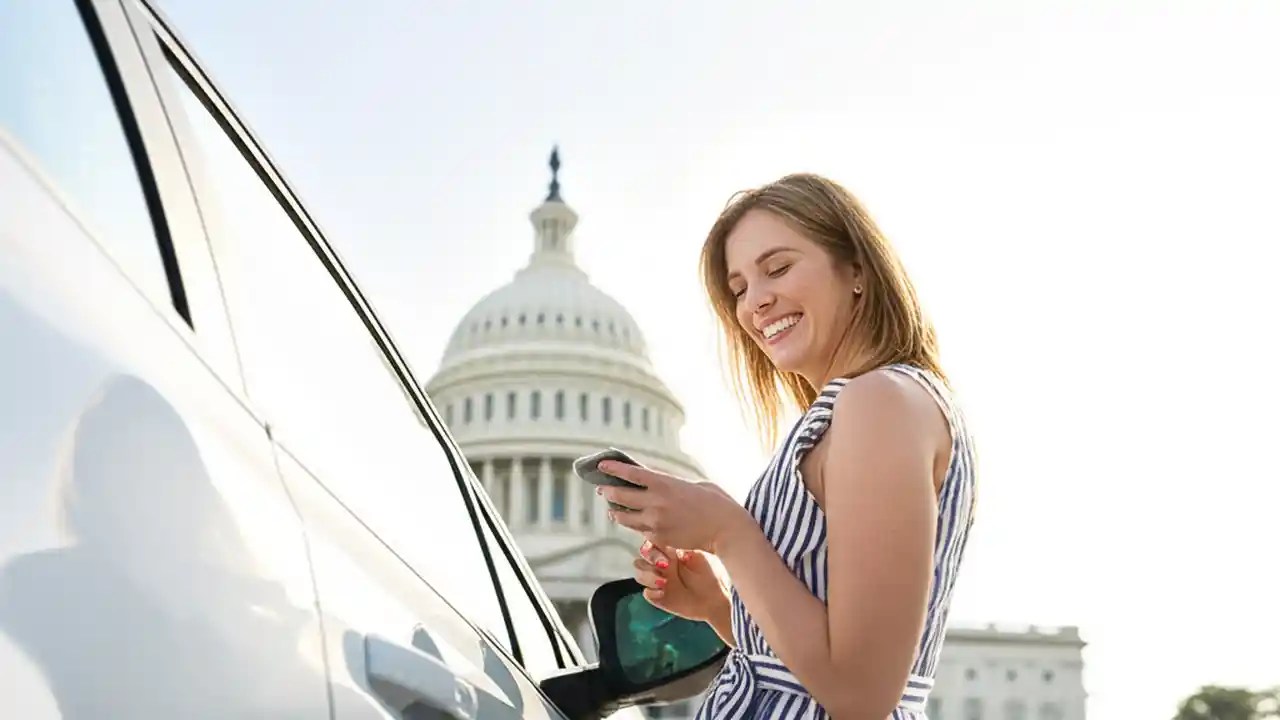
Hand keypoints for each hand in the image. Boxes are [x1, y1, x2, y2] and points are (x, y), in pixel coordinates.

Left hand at [597, 461, 752, 553]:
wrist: (725, 528)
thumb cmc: (715, 502)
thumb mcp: (692, 484)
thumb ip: (672, 484)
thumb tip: (658, 484)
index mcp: (664, 483)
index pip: (630, 473)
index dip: (613, 468)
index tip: (602, 465)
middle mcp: (656, 501)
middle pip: (620, 495)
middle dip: (608, 492)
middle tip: (603, 489)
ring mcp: (655, 521)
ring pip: (624, 517)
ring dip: (617, 512)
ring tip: (613, 510)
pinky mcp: (659, 537)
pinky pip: (639, 530)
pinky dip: (635, 525)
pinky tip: (634, 522)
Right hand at [634, 540, 729, 622]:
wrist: (717, 601)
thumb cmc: (713, 576)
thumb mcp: (703, 557)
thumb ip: (686, 548)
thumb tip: (671, 546)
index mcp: (671, 552)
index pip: (652, 543)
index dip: (653, 546)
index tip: (665, 552)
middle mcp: (662, 566)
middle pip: (641, 558)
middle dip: (650, 560)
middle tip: (665, 566)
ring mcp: (659, 582)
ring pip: (640, 574)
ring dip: (648, 576)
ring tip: (664, 582)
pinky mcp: (659, 597)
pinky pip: (647, 593)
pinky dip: (651, 592)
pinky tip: (663, 592)